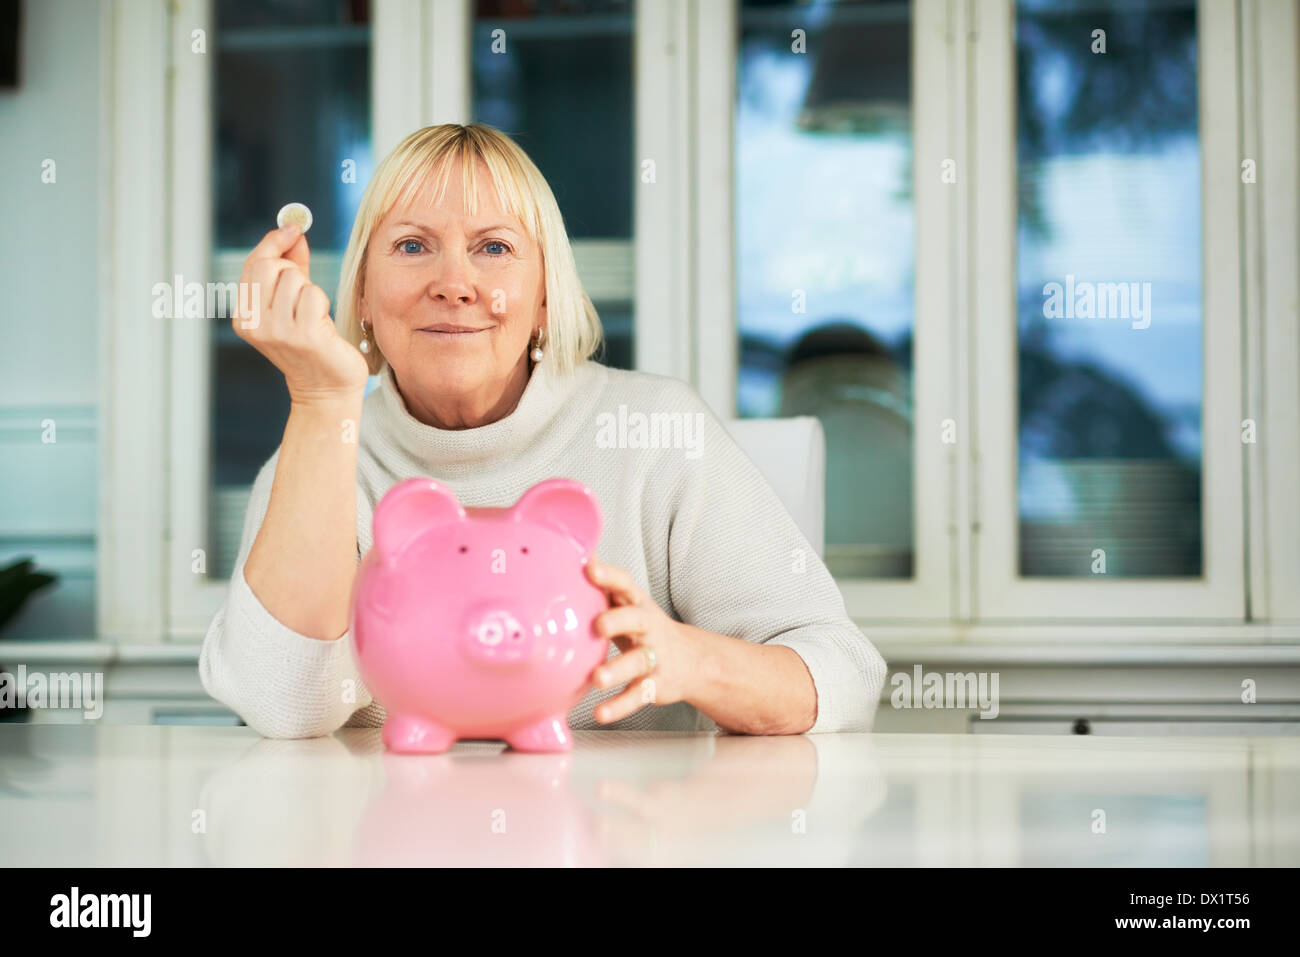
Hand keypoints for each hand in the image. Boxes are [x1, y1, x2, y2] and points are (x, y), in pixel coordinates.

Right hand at [233, 223, 370, 404]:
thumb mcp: (293, 302)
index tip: (293, 228)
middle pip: (269, 267)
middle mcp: (254, 324)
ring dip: (311, 290)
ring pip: (294, 279)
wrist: (326, 388)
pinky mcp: (303, 336)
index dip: (273, 242)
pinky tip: (322, 323)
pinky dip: (322, 303)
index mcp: (243, 317)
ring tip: (313, 315)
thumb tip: (293, 231)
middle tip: (305, 289)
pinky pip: (313, 294)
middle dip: (292, 269)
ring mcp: (277, 332)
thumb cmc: (311, 343)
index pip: (252, 265)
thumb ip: (292, 265)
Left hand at [583, 557, 703, 723]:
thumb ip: (604, 585)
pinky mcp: (655, 685)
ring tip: (596, 678)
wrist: (692, 661)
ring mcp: (654, 657)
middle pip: (637, 620)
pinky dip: (619, 706)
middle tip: (597, 626)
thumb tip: (576, 551)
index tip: (589, 568)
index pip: (625, 584)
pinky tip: (599, 713)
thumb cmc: (644, 627)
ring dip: (616, 670)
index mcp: (637, 604)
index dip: (609, 576)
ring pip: (636, 662)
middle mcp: (648, 628)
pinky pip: (637, 696)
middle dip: (617, 621)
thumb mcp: (628, 603)